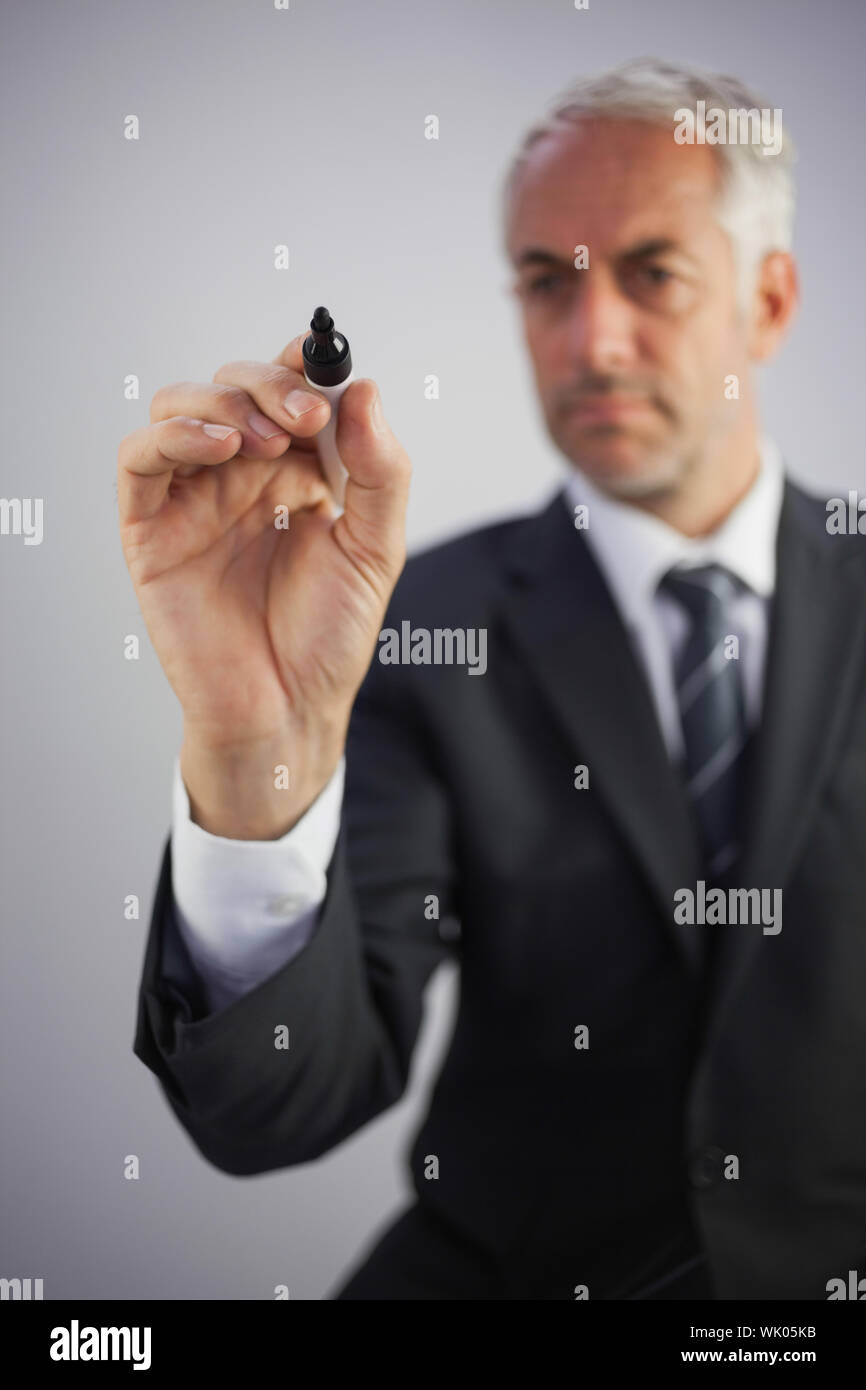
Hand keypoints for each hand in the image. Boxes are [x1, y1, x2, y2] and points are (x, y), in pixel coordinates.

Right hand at [117, 331, 410, 833]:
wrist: (288, 710)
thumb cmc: (328, 637)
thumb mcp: (376, 548)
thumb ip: (379, 470)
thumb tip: (366, 391)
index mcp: (298, 471)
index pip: (292, 390)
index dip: (305, 364)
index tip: (328, 360)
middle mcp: (243, 474)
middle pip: (236, 386)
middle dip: (270, 386)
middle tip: (304, 418)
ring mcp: (194, 497)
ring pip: (182, 405)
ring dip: (223, 402)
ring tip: (263, 437)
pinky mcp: (152, 528)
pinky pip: (141, 459)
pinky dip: (173, 435)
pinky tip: (217, 447)